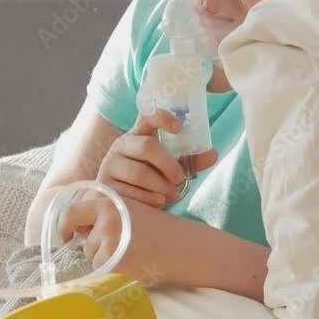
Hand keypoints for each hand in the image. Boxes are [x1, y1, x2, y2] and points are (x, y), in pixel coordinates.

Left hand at [58, 195, 175, 283]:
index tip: (65, 236)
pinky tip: (136, 265)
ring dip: (108, 260)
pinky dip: (116, 273)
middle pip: (85, 242)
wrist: (185, 246)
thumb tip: (75, 230)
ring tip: (134, 254)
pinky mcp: (116, 263)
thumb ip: (105, 215)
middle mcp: (105, 220)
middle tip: (126, 248)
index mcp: (108, 203)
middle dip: (99, 248)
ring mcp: (110, 242)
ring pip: (95, 258)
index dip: (64, 226)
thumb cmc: (159, 230)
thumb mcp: (130, 211)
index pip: (71, 213)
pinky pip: (104, 272)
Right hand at [94, 108, 217, 207]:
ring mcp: (110, 164)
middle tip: (180, 178)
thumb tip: (213, 154)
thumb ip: (189, 160)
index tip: (178, 127)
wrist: (119, 199)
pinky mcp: (105, 185)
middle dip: (168, 164)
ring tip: (172, 195)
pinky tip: (158, 202)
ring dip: (160, 186)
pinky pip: (129, 192)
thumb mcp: (168, 165)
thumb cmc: (148, 177)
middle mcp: (121, 145)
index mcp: (138, 134)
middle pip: (146, 147)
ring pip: (138, 173)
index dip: (162, 117)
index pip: (147, 115)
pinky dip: (148, 199)